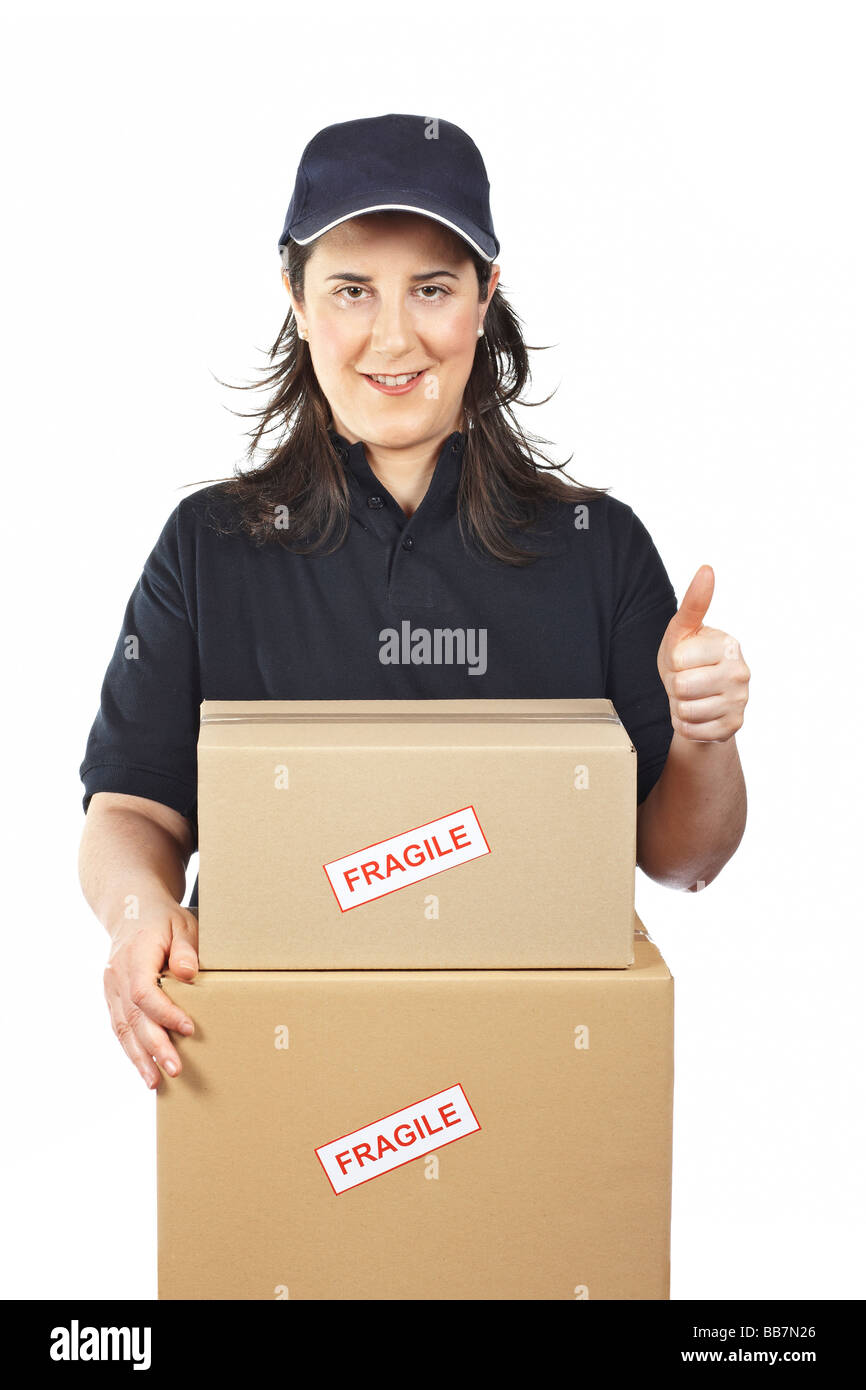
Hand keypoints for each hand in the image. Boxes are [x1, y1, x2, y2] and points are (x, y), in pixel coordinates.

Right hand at [103, 901, 198, 1088]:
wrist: (131, 911)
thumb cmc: (163, 920)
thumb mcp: (182, 925)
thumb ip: (186, 949)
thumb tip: (188, 974)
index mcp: (136, 954)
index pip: (145, 991)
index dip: (165, 1014)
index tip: (189, 1029)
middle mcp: (117, 974)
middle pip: (133, 1016)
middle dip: (154, 1046)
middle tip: (175, 1069)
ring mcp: (111, 988)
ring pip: (122, 1027)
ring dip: (139, 1057)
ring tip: (155, 1081)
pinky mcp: (112, 997)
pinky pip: (119, 1027)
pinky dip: (131, 1049)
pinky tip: (144, 1068)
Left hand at [657, 565, 749, 742]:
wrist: (698, 698)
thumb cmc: (688, 659)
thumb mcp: (683, 631)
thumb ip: (694, 603)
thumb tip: (707, 569)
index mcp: (729, 645)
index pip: (678, 660)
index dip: (671, 662)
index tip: (683, 661)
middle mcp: (741, 672)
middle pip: (681, 687)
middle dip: (674, 686)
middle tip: (685, 681)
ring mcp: (740, 701)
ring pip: (684, 711)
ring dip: (679, 706)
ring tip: (691, 697)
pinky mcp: (733, 726)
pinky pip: (690, 730)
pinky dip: (685, 725)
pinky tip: (696, 714)